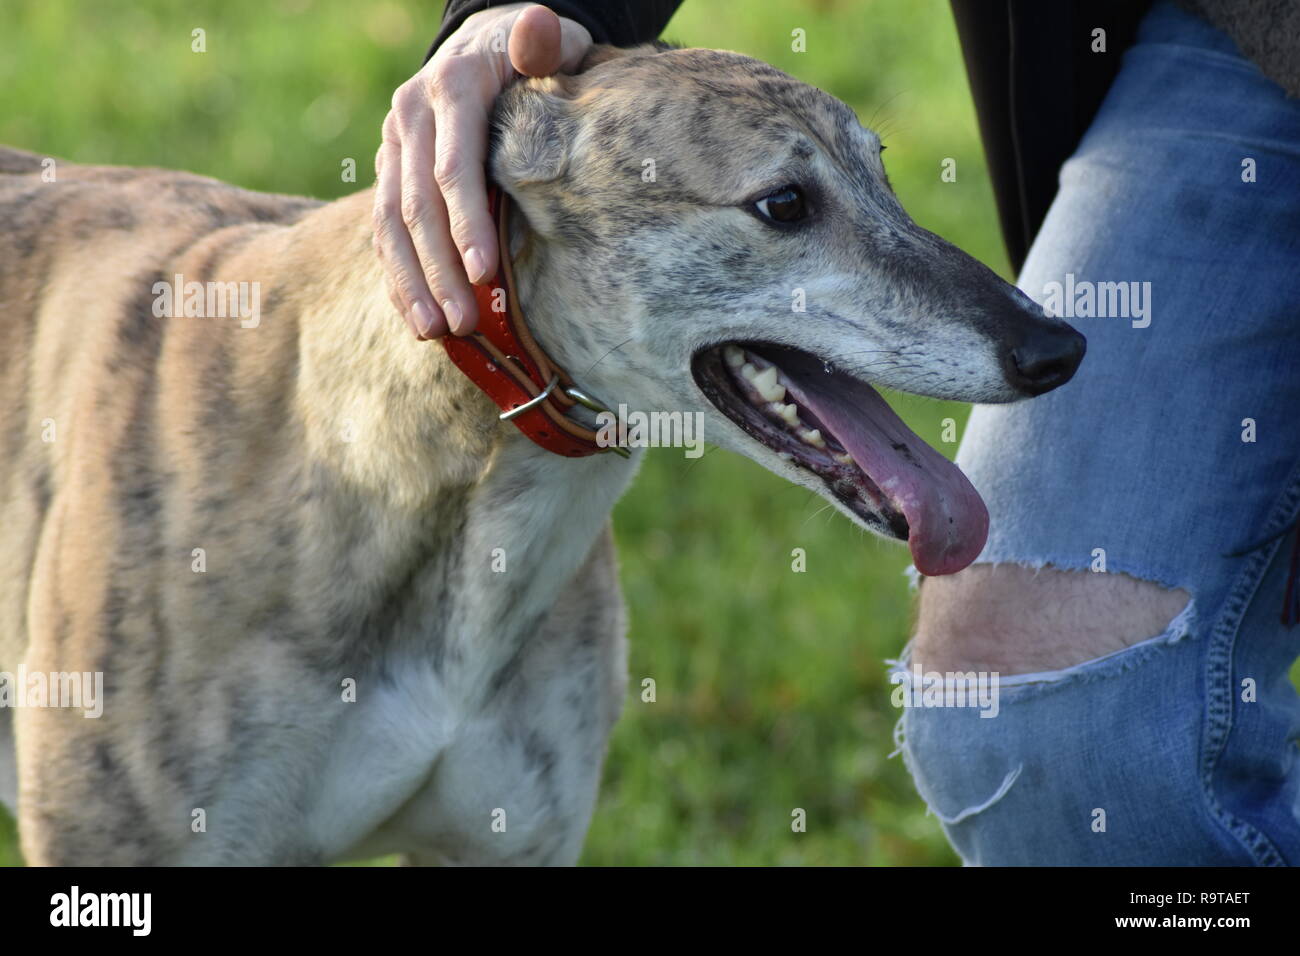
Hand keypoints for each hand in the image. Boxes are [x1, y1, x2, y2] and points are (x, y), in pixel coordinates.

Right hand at [374, 3, 591, 338]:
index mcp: (449, 88)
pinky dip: (398, 275)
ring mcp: (392, 146)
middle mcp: (409, 117)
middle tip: (462, 322)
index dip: (468, 222)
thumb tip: (537, 31)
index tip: (488, 273)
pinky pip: (384, 230)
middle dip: (439, 269)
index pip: (453, 166)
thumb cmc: (530, 52)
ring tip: (435, 332)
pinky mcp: (389, 171)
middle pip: (417, 205)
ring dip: (411, 282)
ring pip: (391, 223)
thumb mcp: (544, 38)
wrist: (482, 41)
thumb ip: (541, 41)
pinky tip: (415, 317)